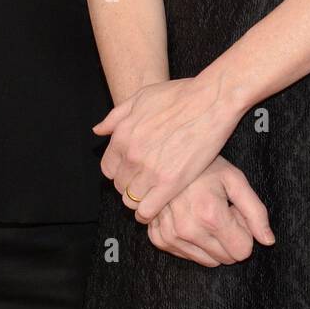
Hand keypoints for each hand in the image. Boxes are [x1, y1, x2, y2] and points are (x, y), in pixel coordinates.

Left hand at [93, 75, 245, 223]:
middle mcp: (131, 155)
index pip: (108, 168)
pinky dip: (148, 213)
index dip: (119, 171)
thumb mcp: (140, 97)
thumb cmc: (179, 95)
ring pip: (131, 200)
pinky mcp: (170, 183)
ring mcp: (150, 170)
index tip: (131, 172)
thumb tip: (98, 131)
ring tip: (153, 193)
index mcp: (122, 136)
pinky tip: (157, 206)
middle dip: (130, 185)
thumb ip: (115, 116)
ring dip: (140, 199)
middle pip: (120, 185)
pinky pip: (147, 210)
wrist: (210, 100)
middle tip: (146, 182)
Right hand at [146, 156, 274, 265]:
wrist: (166, 158)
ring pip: (207, 261)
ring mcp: (171, 236)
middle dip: (229, 238)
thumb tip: (269, 241)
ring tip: (205, 213)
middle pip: (226, 259)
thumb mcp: (235, 180)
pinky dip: (194, 242)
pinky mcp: (159, 239)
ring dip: (211, 242)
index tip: (235, 213)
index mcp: (210, 215)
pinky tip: (190, 218)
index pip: (242, 251)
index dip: (244, 232)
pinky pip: (188, 256)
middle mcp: (188, 230)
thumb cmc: (204, 166)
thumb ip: (256, 212)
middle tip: (221, 212)